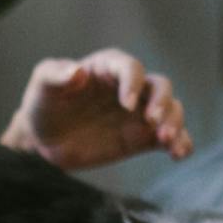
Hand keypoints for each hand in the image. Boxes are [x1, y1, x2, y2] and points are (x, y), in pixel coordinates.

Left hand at [2, 49, 191, 169]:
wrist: (45, 141)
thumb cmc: (44, 105)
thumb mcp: (41, 86)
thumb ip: (54, 75)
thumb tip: (76, 71)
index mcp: (107, 68)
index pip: (130, 67)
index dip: (132, 82)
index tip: (127, 104)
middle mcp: (130, 87)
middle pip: (160, 86)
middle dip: (162, 102)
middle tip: (153, 122)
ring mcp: (140, 113)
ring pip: (172, 109)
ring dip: (175, 122)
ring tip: (167, 141)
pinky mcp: (143, 138)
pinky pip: (171, 138)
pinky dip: (181, 143)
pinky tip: (178, 155)